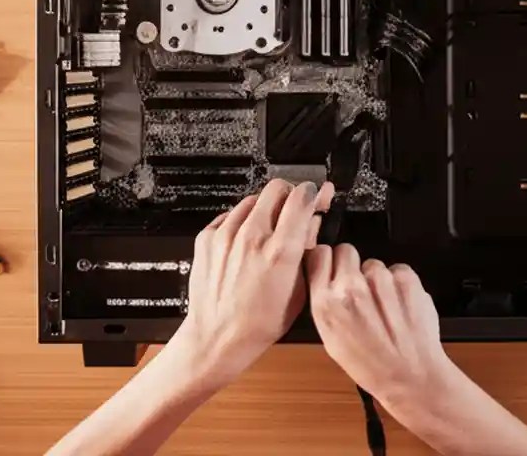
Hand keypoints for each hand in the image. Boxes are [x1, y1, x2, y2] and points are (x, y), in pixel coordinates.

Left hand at [171, 179, 333, 388]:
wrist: (217, 336)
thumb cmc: (259, 322)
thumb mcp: (299, 290)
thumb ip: (308, 249)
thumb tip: (313, 220)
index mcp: (280, 251)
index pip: (302, 198)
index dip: (314, 193)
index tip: (318, 195)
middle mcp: (252, 237)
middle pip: (277, 188)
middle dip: (290, 195)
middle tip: (294, 209)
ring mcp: (226, 235)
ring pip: (253, 199)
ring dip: (266, 209)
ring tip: (268, 232)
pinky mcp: (207, 237)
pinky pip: (230, 215)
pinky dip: (242, 222)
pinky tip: (246, 242)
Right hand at [305, 243, 456, 407]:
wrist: (411, 376)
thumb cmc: (371, 365)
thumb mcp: (331, 338)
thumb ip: (326, 303)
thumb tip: (325, 277)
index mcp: (325, 303)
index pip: (319, 255)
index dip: (328, 260)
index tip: (332, 266)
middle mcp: (349, 287)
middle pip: (346, 251)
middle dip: (352, 266)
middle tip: (361, 290)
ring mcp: (379, 281)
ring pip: (374, 264)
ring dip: (378, 281)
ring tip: (385, 310)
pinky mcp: (406, 279)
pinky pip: (398, 270)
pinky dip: (400, 285)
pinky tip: (400, 308)